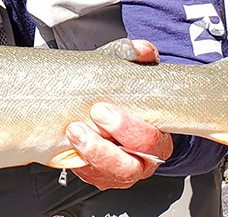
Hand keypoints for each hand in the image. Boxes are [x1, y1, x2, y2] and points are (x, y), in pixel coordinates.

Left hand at [63, 40, 169, 189]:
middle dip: (109, 142)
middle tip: (90, 117)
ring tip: (74, 131)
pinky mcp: (103, 177)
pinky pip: (93, 177)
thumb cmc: (117, 93)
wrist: (98, 110)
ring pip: (114, 174)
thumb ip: (130, 56)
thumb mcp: (120, 70)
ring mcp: (124, 172)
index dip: (130, 128)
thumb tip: (142, 50)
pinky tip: (68, 146)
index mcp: (159, 135)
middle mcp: (144, 159)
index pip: (153, 140)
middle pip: (134, 163)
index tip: (102, 108)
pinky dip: (80, 163)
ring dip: (92, 153)